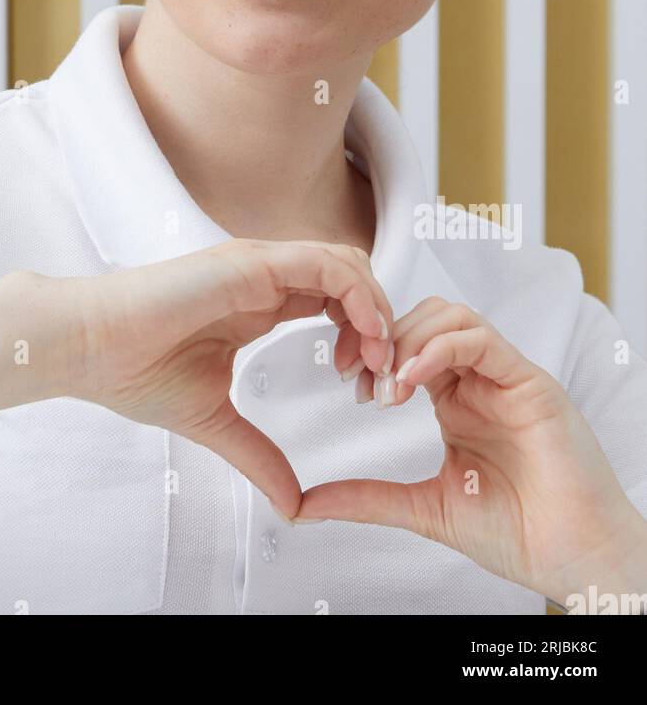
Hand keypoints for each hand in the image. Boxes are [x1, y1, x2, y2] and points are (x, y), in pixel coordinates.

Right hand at [62, 238, 394, 515]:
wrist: (87, 346)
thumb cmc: (132, 369)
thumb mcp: (214, 420)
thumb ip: (259, 454)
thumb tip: (292, 504)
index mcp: (258, 302)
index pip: (334, 301)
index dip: (361, 339)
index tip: (362, 387)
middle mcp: (264, 276)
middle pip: (351, 279)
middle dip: (379, 325)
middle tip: (382, 377)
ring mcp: (259, 264)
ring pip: (347, 265)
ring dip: (375, 310)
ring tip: (377, 361)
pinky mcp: (251, 263)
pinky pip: (326, 265)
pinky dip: (357, 296)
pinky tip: (362, 339)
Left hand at [296, 296, 646, 601]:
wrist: (572, 559)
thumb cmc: (515, 533)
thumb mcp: (424, 508)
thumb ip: (368, 497)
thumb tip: (305, 503)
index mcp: (457, 399)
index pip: (408, 344)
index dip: (371, 350)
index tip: (345, 379)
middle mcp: (481, 380)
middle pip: (424, 318)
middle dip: (382, 337)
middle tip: (355, 374)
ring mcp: (506, 377)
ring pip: (452, 317)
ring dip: (408, 339)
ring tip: (385, 383)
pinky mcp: (530, 383)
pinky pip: (481, 341)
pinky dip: (439, 350)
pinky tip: (410, 382)